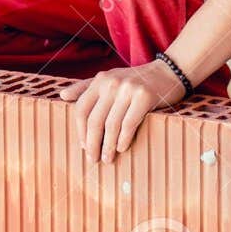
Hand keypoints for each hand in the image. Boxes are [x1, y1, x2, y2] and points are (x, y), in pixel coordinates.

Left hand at [59, 59, 187, 162]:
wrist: (168, 72)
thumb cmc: (136, 80)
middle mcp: (111, 83)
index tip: (84, 146)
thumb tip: (62, 95)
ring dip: (108, 146)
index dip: (80, 131)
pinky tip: (121, 148)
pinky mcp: (144, 96)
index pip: (82, 109)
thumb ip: (86, 86)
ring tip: (108, 159)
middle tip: (93, 159)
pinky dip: (123, 139)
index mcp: (100, 80)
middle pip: (94, 120)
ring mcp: (128, 89)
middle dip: (92, 143)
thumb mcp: (109, 78)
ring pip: (111, 125)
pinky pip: (129, 123)